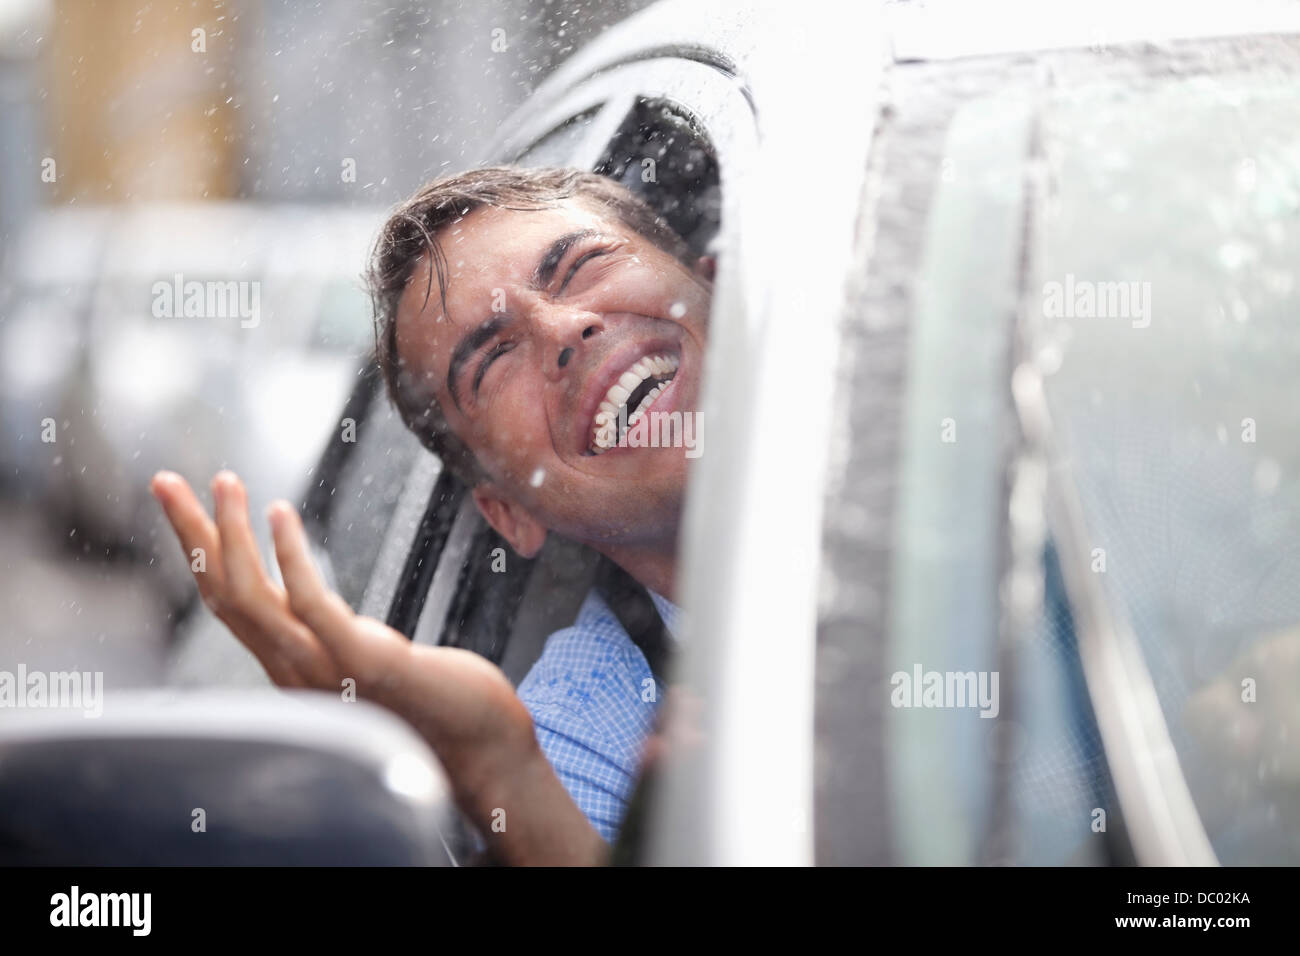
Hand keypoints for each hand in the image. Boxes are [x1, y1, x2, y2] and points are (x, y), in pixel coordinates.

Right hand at [150, 469, 604, 863]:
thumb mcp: (362, 658)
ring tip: (224, 482)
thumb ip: (329, 637)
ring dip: (230, 536)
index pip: (228, 604)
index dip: (199, 553)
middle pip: (222, 597)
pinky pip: (311, 607)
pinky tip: (280, 512)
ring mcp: (323, 671)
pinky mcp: (363, 664)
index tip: (181, 502)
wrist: (479, 744)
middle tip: (165, 480)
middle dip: (191, 537)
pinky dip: (289, 557)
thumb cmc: (432, 697)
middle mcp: (294, 671)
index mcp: (291, 664)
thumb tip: (307, 602)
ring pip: (252, 600)